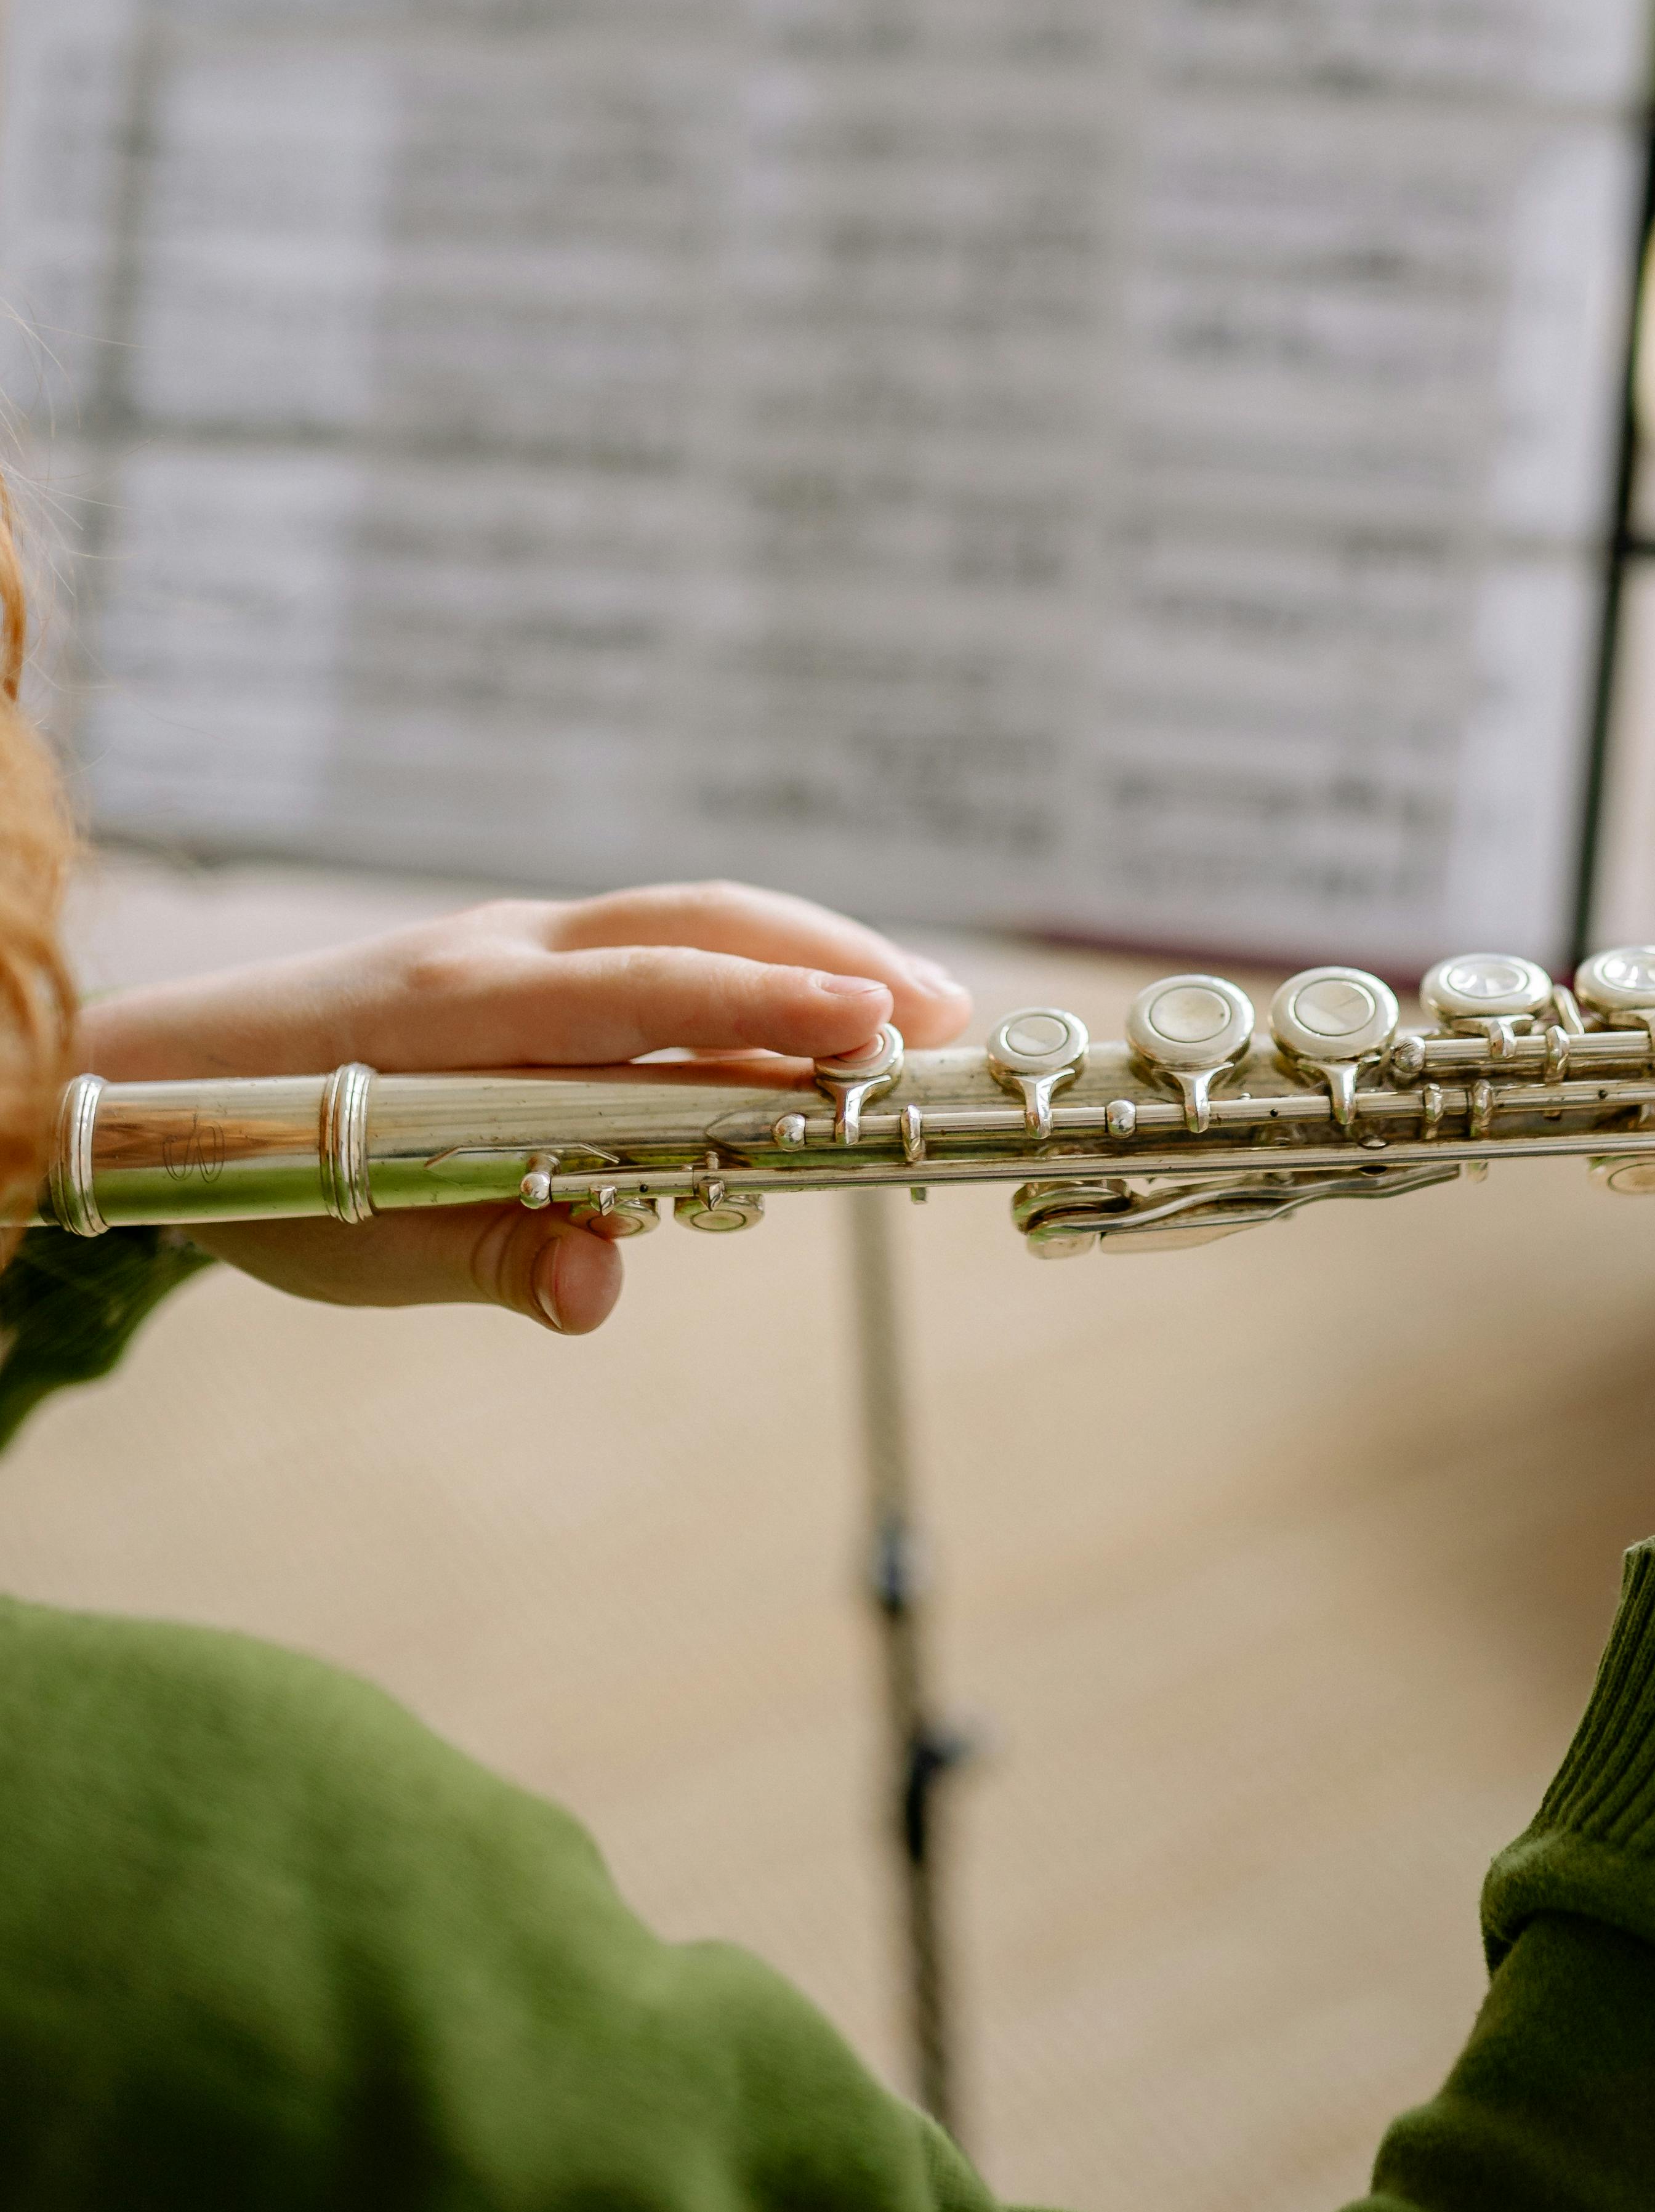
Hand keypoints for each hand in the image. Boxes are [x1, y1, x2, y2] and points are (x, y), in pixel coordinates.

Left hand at [76, 883, 972, 1341]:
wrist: (151, 1084)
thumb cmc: (262, 1166)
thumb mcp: (362, 1242)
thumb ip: (492, 1256)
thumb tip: (602, 1288)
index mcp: (460, 1014)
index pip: (644, 995)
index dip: (763, 1009)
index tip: (871, 1022)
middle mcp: (501, 951)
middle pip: (698, 924)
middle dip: (832, 961)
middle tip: (947, 1017)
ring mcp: (517, 942)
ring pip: (690, 923)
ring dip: (809, 957)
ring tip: (912, 1016)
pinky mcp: (527, 958)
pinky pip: (659, 949)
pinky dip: (751, 975)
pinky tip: (808, 1029)